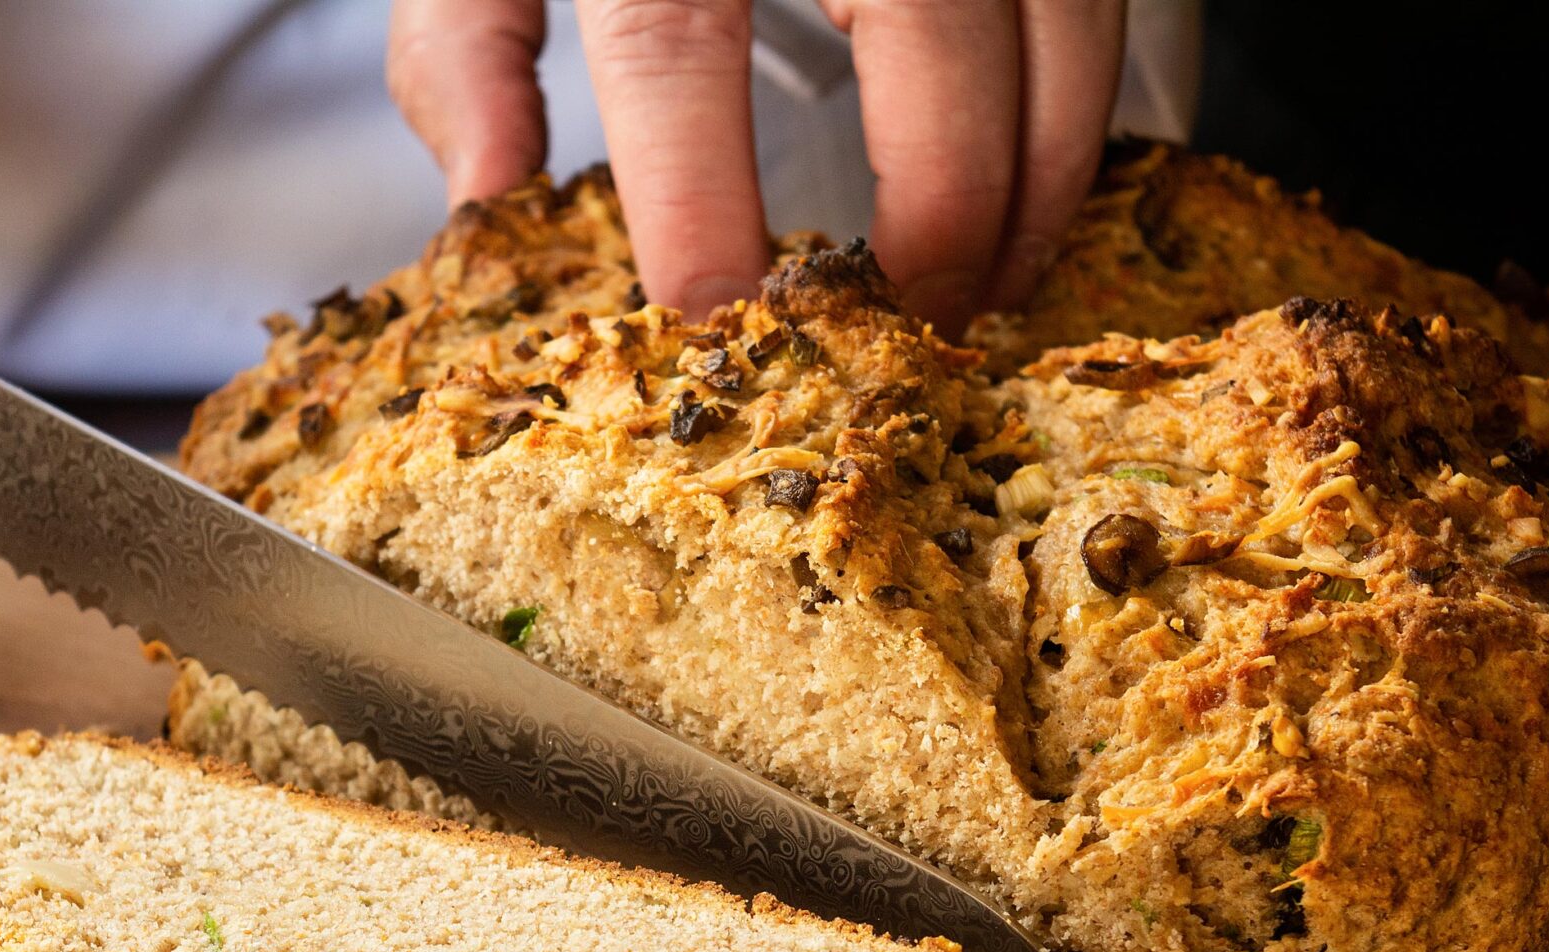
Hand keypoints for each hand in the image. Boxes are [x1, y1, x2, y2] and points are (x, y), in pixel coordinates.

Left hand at [388, 0, 1127, 333]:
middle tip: (906, 324)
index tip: (713, 317)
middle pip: (923, 28)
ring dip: (1038, 176)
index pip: (674, 43)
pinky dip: (1080, 104)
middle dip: (934, 205)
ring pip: (1052, 15)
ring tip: (988, 289)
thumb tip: (489, 206)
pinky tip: (1039, 191)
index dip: (696, 199)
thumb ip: (468, 42)